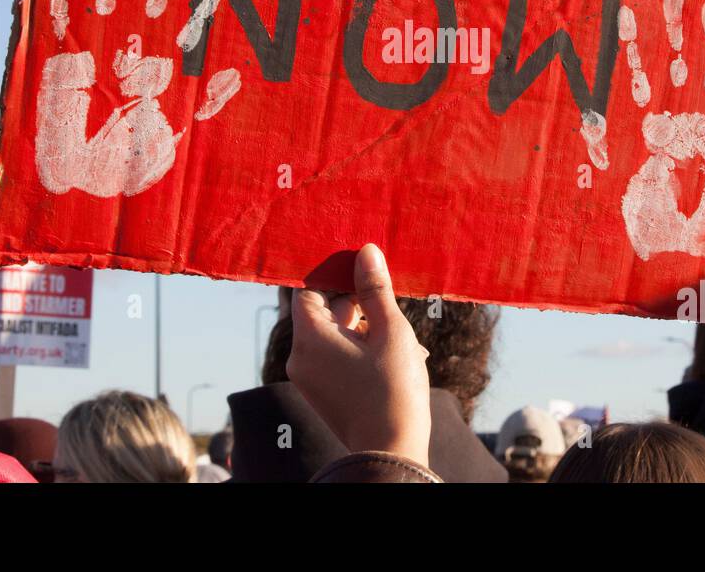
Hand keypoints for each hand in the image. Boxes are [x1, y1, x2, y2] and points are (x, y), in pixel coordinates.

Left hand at [286, 243, 430, 465]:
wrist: (392, 451)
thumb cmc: (392, 389)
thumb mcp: (391, 330)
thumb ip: (375, 289)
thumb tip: (366, 253)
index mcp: (310, 338)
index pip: (309, 291)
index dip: (336, 280)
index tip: (365, 277)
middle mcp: (300, 358)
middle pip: (324, 313)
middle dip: (360, 309)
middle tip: (392, 314)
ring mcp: (308, 379)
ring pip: (335, 336)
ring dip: (366, 332)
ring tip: (404, 344)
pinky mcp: (321, 393)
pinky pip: (336, 359)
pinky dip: (360, 352)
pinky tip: (394, 359)